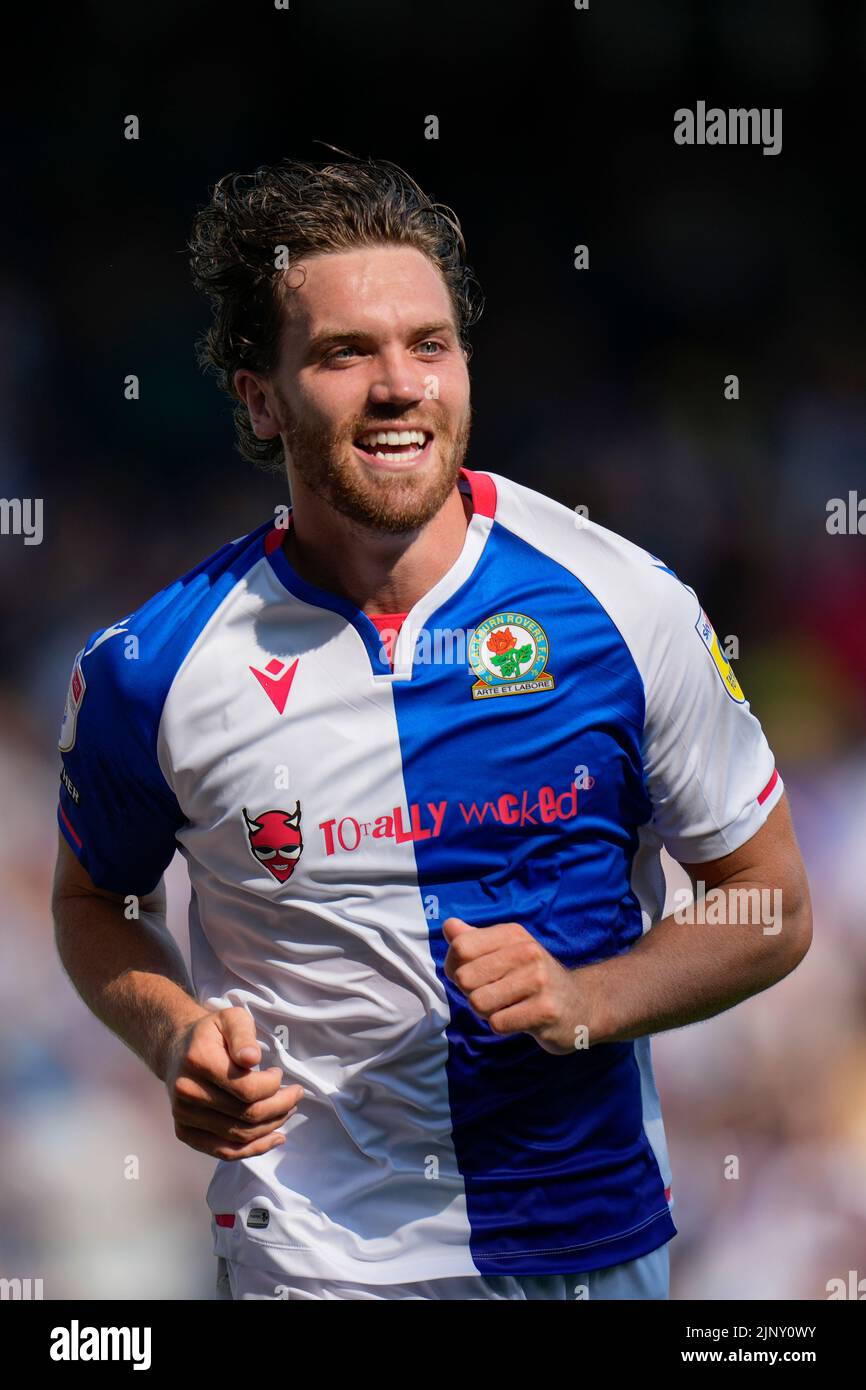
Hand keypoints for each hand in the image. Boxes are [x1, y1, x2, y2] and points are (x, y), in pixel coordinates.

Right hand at [164, 1005, 303, 1158]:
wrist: (177, 1050)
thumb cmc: (212, 1034)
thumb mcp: (231, 1019)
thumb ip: (243, 1035)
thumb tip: (251, 1058)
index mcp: (198, 1060)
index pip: (246, 1088)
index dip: (273, 1085)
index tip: (279, 1073)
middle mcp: (187, 1091)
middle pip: (246, 1114)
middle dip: (280, 1106)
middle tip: (295, 1094)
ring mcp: (184, 1116)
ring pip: (240, 1135)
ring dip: (272, 1126)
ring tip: (287, 1110)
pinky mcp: (185, 1132)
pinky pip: (224, 1151)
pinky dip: (254, 1149)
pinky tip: (275, 1138)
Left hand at [442, 917, 595, 1054]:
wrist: (582, 1005)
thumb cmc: (533, 979)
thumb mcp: (506, 952)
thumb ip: (474, 940)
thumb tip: (449, 926)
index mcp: (513, 935)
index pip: (461, 947)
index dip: (456, 968)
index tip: (475, 976)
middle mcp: (527, 951)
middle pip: (465, 977)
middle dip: (472, 994)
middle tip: (496, 995)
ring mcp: (539, 980)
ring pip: (478, 1002)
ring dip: (487, 1012)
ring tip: (508, 1007)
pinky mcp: (546, 1010)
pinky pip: (498, 1023)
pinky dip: (503, 1026)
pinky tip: (521, 1019)